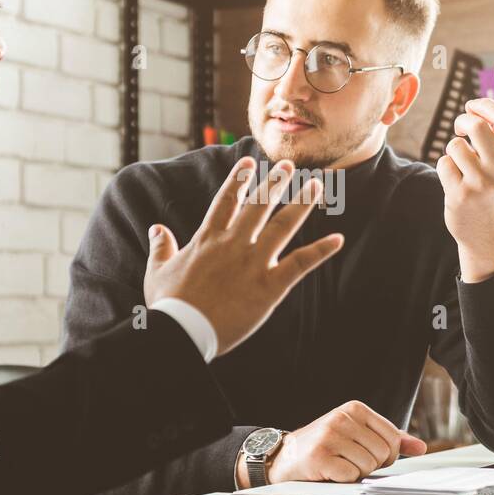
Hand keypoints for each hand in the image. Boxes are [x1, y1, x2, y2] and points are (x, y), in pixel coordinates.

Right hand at [143, 157, 342, 356]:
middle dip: (275, 182)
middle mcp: (234, 244)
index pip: (226, 200)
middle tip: (289, 164)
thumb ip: (160, 247)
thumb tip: (156, 229)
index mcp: (208, 238)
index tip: (248, 163)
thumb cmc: (170, 305)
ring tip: (316, 185)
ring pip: (283, 225)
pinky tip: (337, 240)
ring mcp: (254, 263)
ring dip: (301, 203)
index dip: (238, 180)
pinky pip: (300, 264)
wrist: (183, 331)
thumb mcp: (158, 272)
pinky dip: (320, 251)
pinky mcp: (269, 286)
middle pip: (259, 205)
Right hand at [251, 401, 426, 486]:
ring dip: (357, 473)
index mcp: (355, 408)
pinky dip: (344, 480)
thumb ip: (389, 438)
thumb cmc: (325, 445)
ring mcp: (329, 436)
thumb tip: (420, 447)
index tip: (368, 454)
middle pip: (383, 453)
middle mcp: (342, 418)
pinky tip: (330, 471)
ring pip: (368, 466)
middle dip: (372, 465)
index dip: (387, 454)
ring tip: (340, 465)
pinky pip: (351, 476)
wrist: (286, 456)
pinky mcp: (320, 457)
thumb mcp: (357, 434)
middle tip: (351, 461)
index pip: (393, 437)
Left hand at [436, 97, 493, 281]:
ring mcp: (482, 183)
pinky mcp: (461, 195)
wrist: (490, 235)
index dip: (485, 105)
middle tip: (460, 128)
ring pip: (455, 146)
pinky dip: (446, 167)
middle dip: (462, 121)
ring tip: (461, 163)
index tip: (472, 105)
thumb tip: (478, 108)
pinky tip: (455, 179)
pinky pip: (444, 164)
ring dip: (453, 150)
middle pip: (476, 126)